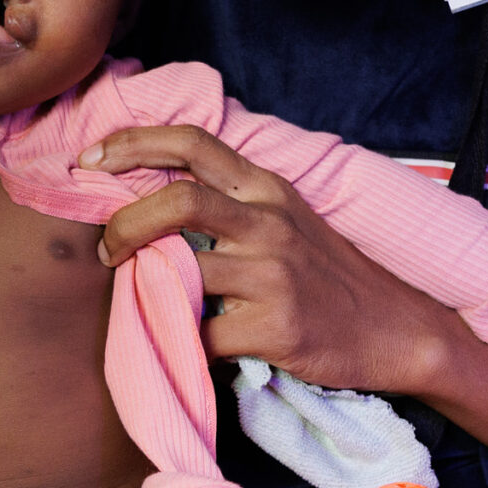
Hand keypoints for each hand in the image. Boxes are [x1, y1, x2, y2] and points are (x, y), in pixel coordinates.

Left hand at [86, 125, 464, 394]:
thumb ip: (233, 205)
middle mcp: (270, 223)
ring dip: (146, 291)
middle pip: (178, 201)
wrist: (398, 330)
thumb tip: (151, 201)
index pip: (193, 142)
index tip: (89, 159)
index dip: (133, 143)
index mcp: (267, 189)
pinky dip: (182, 343)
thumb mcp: (288, 220)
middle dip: (123, 223)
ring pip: (183, 272)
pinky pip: (203, 336)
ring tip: (142, 303)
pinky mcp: (276, 328)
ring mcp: (275, 275)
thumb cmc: (329, 277)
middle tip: (105, 250)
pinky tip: (187, 345)